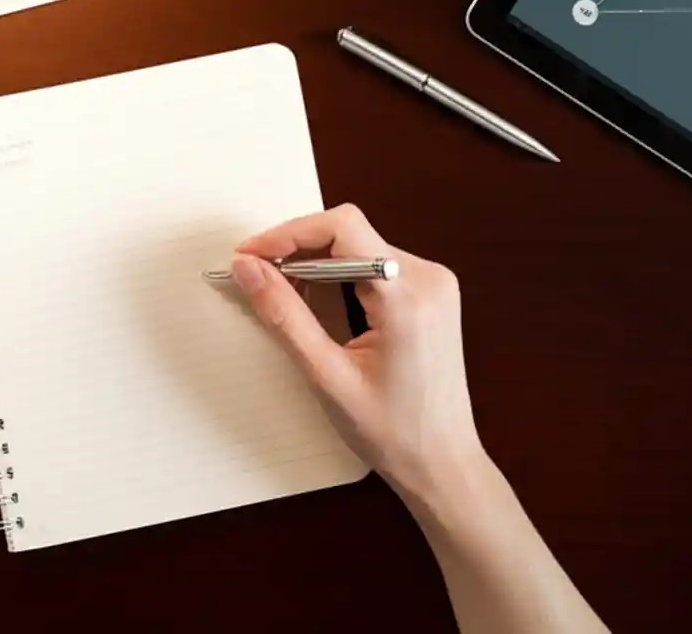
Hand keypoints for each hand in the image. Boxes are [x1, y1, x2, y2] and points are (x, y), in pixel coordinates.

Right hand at [229, 204, 481, 502]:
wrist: (443, 463)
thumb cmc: (394, 433)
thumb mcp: (326, 375)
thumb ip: (284, 315)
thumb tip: (249, 269)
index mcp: (408, 297)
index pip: (342, 228)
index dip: (288, 234)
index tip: (251, 256)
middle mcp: (429, 278)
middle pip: (350, 233)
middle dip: (297, 251)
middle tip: (257, 279)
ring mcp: (435, 284)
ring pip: (360, 246)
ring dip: (317, 264)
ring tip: (283, 297)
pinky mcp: (432, 294)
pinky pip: (376, 264)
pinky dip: (340, 276)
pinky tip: (318, 305)